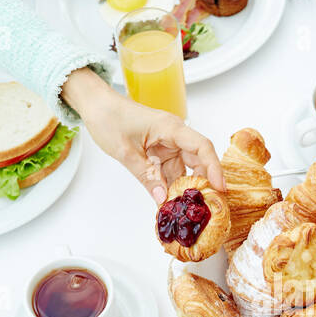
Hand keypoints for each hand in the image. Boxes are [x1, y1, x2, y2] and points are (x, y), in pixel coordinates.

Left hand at [62, 68, 223, 203]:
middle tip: (208, 208)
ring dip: (186, 189)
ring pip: (185, 170)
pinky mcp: (159, 153)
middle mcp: (174, 136)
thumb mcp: (125, 151)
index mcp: (171, 128)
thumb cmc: (109, 117)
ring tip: (187, 211)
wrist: (95, 105)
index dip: (214, 168)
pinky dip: (172, 187)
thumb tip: (162, 199)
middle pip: (199, 161)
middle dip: (205, 184)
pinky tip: (171, 203)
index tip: (220, 188)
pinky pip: (171, 172)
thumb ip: (146, 176)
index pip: (202, 147)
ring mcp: (167, 145)